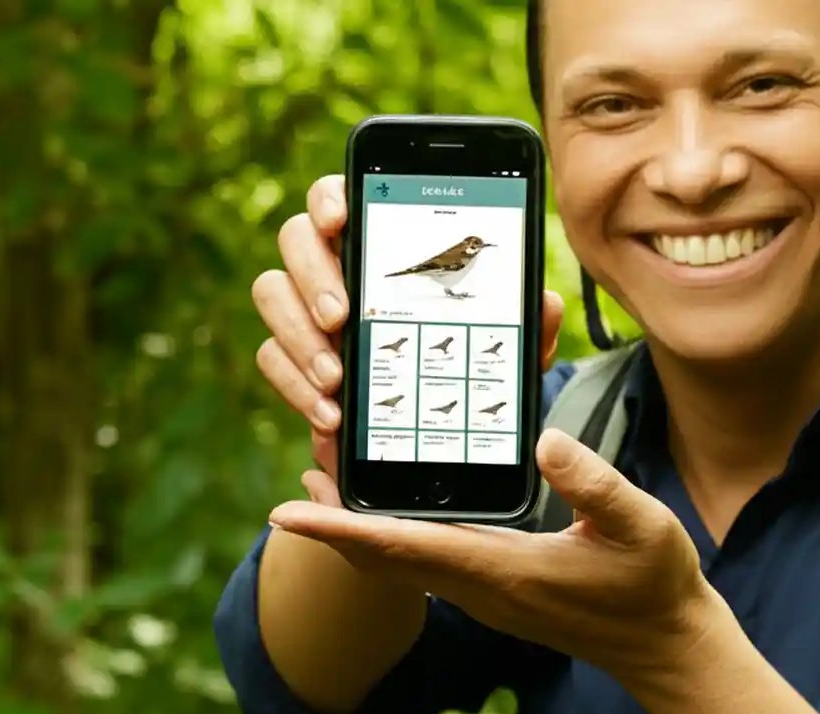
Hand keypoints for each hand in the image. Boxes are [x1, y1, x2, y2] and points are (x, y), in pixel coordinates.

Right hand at [252, 175, 565, 495]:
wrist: (441, 408)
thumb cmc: (471, 349)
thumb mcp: (507, 336)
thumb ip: (524, 317)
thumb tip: (547, 305)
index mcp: (377, 233)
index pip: (339, 193)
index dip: (331, 196)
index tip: (341, 218)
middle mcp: (331, 259)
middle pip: (295, 237)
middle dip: (314, 275)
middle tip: (342, 318)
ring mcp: (304, 305)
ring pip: (271, 293)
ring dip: (297, 334)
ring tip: (337, 377)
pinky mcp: (291, 354)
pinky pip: (272, 357)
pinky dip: (294, 385)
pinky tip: (331, 415)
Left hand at [267, 428, 717, 691]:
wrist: (666, 645)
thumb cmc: (655, 585)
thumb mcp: (641, 525)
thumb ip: (594, 484)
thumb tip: (542, 439)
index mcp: (504, 571)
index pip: (404, 547)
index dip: (341, 528)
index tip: (287, 513)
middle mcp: (481, 589)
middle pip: (384, 559)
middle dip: (334, 523)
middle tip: (298, 476)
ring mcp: (485, 596)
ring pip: (399, 565)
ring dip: (356, 531)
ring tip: (326, 482)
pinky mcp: (494, 592)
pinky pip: (422, 566)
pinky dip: (389, 539)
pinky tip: (385, 512)